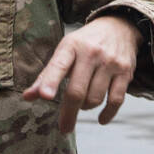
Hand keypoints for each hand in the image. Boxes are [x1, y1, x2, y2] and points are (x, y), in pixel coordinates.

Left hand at [22, 15, 142, 133]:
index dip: (51, 82)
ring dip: (85, 107)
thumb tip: (28, 97)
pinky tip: (101, 118)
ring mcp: (110, 63)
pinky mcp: (125, 72)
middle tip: (64, 128)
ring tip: (82, 103)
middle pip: (77, 90)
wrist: (119, 26)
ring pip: (95, 98)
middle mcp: (92, 53)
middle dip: (68, 113)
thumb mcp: (65, 51)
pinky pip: (116, 100)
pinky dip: (107, 114)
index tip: (45, 96)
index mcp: (71, 46)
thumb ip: (47, 75)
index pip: (59, 65)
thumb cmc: (85, 43)